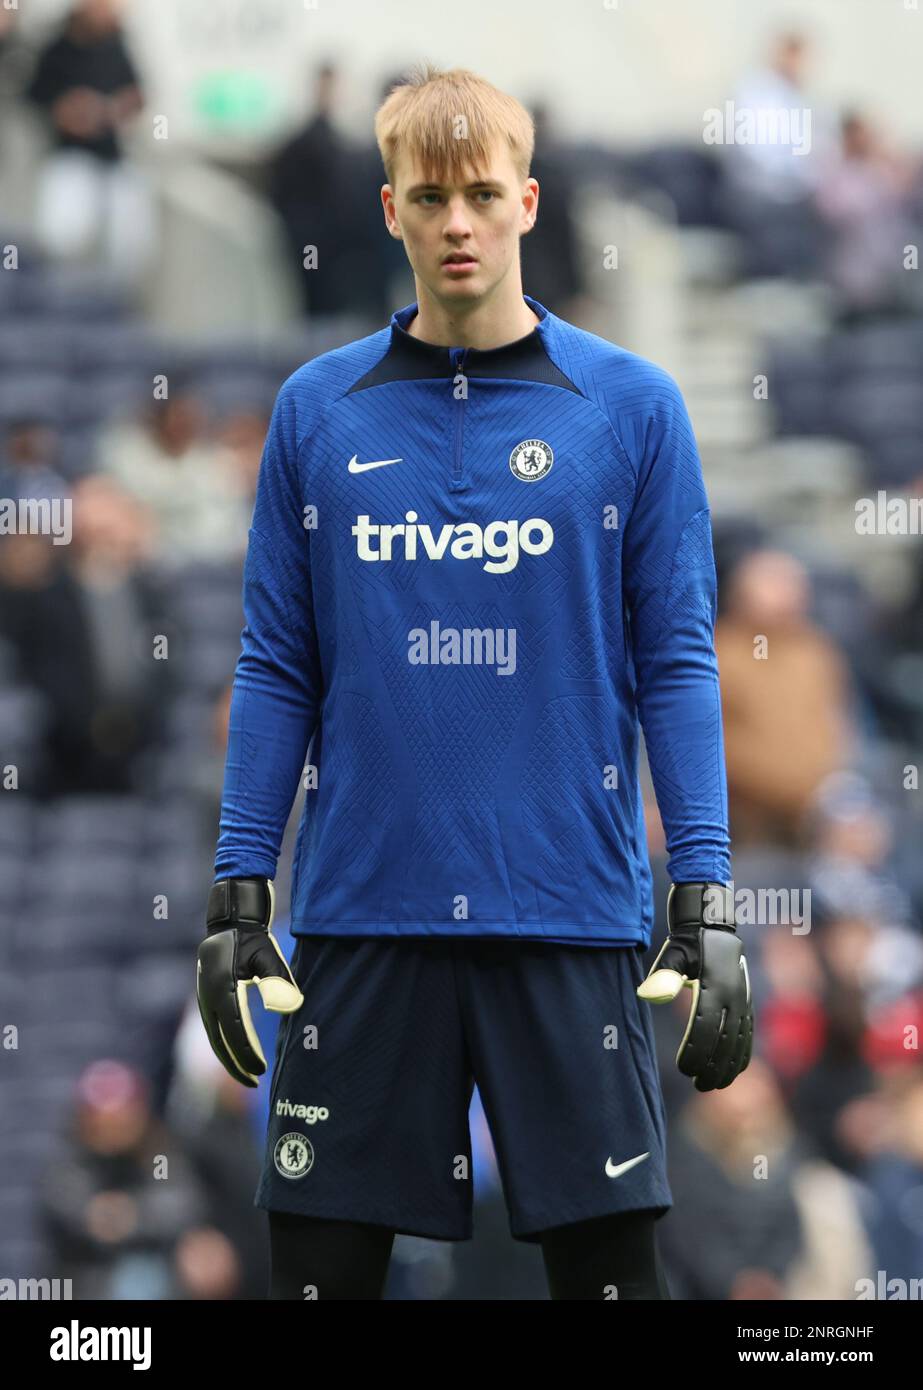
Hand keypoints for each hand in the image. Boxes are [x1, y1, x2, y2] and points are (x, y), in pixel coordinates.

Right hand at [196, 877, 302, 1087]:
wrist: (230, 919)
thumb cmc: (253, 936)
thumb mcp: (268, 953)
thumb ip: (279, 979)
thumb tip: (292, 1007)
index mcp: (222, 987)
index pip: (234, 1030)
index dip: (247, 1054)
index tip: (261, 1070)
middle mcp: (208, 996)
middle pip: (219, 1040)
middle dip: (235, 1064)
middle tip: (254, 1083)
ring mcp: (203, 997)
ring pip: (214, 1036)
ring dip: (228, 1058)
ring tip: (246, 1075)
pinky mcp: (206, 996)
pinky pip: (213, 1028)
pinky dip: (223, 1044)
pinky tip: (236, 1054)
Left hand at [637, 882, 752, 1090]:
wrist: (714, 924)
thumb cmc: (688, 942)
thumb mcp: (673, 953)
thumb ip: (663, 975)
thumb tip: (646, 995)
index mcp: (714, 987)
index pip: (705, 1029)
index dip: (696, 1053)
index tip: (684, 1070)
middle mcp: (734, 996)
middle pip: (725, 1041)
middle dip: (713, 1067)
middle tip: (699, 1086)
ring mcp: (743, 1000)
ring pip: (740, 1041)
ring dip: (729, 1066)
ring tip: (714, 1084)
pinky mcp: (747, 1001)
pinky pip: (749, 1033)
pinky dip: (743, 1053)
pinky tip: (735, 1070)